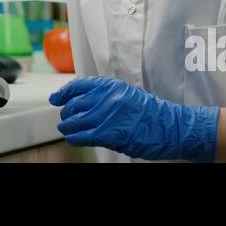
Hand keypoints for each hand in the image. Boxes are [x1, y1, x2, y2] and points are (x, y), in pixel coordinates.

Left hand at [49, 76, 218, 161]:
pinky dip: (74, 138)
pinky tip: (74, 139)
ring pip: (74, 121)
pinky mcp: (107, 133)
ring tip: (67, 130)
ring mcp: (105, 115)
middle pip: (74, 105)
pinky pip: (81, 135)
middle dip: (67, 113)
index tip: (56, 99)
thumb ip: (106, 95)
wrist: (169, 127)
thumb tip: (85, 101)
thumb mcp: (127, 95)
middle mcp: (105, 98)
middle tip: (66, 119)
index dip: (64, 93)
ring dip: (67, 127)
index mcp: (110, 86)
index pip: (78, 86)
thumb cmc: (151, 113)